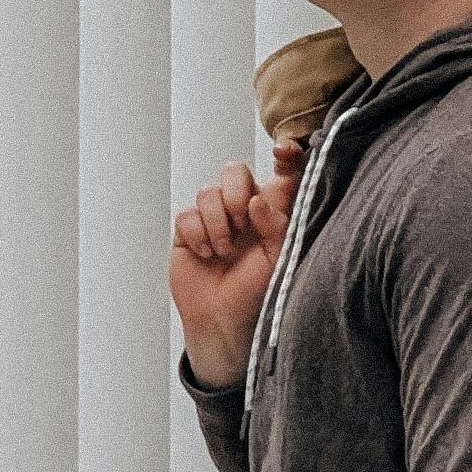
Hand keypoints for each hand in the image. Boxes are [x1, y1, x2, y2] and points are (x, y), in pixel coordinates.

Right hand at [169, 146, 304, 386]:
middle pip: (234, 171)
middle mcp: (242, 209)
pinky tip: (206, 255)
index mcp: (272, 210)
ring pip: (207, 192)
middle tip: (241, 222)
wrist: (222, 321)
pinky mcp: (187, 231)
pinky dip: (196, 234)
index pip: (280, 173)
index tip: (284, 150)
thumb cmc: (257, 292)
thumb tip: (255, 200)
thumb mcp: (279, 258)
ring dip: (216, 222)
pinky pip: (186, 214)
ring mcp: (213, 218)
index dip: (285, 155)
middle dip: (234, 192)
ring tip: (224, 251)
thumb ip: (277, 223)